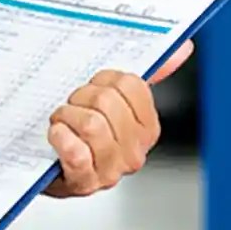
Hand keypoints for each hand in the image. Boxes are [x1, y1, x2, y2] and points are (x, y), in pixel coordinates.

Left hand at [43, 40, 192, 197]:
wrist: (47, 168)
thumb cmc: (79, 131)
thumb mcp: (112, 100)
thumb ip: (147, 75)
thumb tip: (183, 47)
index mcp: (146, 128)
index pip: (131, 84)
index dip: (102, 80)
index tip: (92, 88)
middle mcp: (133, 152)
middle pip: (107, 101)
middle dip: (80, 98)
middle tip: (72, 108)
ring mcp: (111, 170)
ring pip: (90, 124)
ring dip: (65, 117)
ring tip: (62, 123)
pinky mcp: (84, 182)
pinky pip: (76, 152)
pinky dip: (61, 138)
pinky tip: (57, 136)